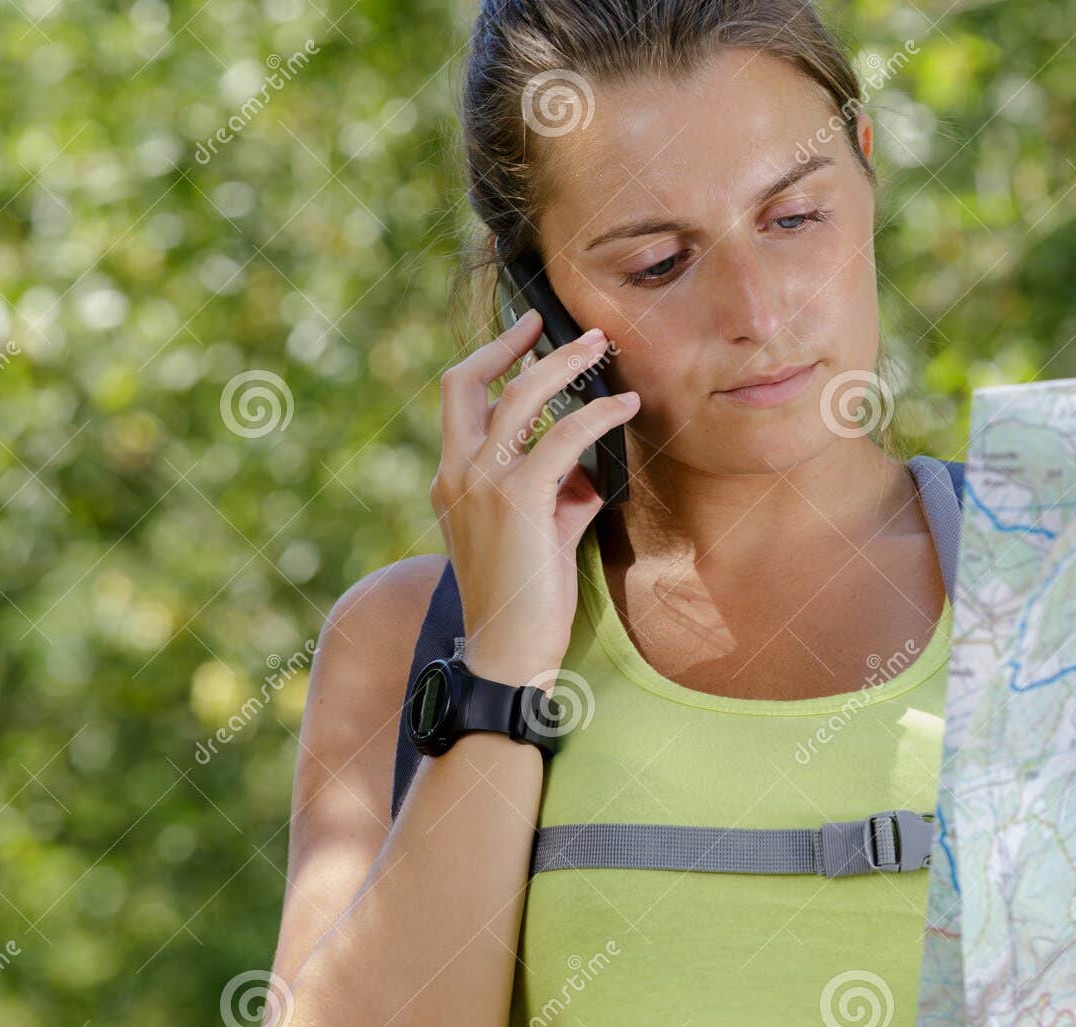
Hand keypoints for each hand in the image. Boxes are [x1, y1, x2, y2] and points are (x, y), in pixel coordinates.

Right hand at [431, 307, 637, 687]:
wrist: (509, 653)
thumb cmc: (525, 601)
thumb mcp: (538, 534)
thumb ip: (557, 495)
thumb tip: (589, 469)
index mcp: (451, 481)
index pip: (458, 401)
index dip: (489, 359)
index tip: (523, 336)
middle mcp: (456, 475)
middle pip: (467, 381)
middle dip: (512, 343)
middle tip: (555, 325)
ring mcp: (481, 485)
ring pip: (520, 396)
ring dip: (565, 364)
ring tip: (602, 350)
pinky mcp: (518, 500)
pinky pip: (562, 436)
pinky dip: (598, 414)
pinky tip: (624, 407)